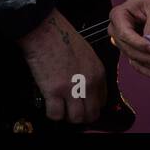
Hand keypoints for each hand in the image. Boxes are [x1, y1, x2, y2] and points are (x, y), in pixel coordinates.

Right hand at [16, 8, 106, 123]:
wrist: (46, 31)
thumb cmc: (63, 37)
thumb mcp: (87, 53)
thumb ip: (89, 72)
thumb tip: (85, 88)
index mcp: (98, 73)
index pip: (102, 101)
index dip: (92, 106)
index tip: (84, 105)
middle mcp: (89, 83)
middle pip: (91, 114)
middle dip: (81, 115)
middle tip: (71, 110)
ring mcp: (72, 89)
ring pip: (76, 118)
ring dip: (67, 116)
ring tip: (60, 108)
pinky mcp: (54, 92)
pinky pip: (56, 115)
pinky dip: (52, 113)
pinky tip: (49, 104)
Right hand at [108, 0, 149, 79]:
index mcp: (118, 15)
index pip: (125, 33)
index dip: (139, 43)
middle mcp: (116, 30)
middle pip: (128, 48)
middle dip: (146, 56)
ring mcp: (122, 41)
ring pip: (133, 57)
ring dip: (148, 65)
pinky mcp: (130, 49)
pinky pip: (136, 62)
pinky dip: (147, 70)